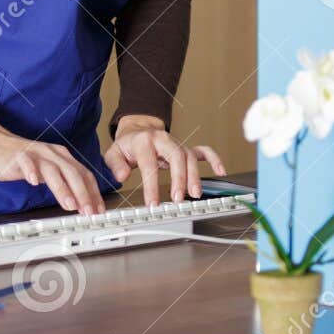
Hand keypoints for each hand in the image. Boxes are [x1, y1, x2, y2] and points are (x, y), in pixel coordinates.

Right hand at [0, 122, 104, 213]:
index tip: (98, 210)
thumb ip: (61, 183)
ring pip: (53, 170)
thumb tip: (78, 202)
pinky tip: (33, 182)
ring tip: (69, 204)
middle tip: (88, 212)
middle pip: (73, 172)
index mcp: (62, 158)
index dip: (93, 193)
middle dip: (83, 194)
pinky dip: (31, 171)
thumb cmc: (22, 160)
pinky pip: (26, 162)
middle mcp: (52, 154)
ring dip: (63, 188)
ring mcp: (36, 154)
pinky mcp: (18, 156)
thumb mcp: (46, 171)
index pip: (84, 174)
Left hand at [102, 114, 226, 205]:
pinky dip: (214, 160)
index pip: (149, 164)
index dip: (151, 185)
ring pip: (190, 157)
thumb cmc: (127, 146)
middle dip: (179, 178)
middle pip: (176, 157)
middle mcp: (163, 140)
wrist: (138, 130)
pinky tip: (220, 171)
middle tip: (178, 198)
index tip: (152, 203)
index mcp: (144, 141)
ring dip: (194, 176)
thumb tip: (123, 175)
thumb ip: (115, 165)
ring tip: (194, 194)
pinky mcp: (185, 148)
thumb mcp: (113, 153)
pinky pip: (203, 151)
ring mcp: (176, 143)